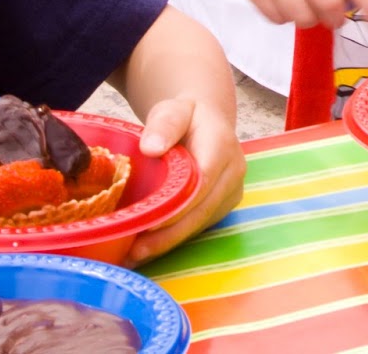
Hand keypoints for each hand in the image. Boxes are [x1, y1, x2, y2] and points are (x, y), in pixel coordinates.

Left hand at [126, 96, 245, 266]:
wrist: (205, 120)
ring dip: (169, 241)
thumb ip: (164, 124)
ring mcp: (232, 190)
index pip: (202, 182)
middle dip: (169, 235)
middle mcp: (234, 171)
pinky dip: (174, 237)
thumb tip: (151, 147)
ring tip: (134, 256)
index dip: (177, 206)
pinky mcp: (224, 203)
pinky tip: (148, 247)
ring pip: (202, 222)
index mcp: (222, 146)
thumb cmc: (186, 116)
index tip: (147, 223)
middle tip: (133, 253)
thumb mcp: (172, 110)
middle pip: (203, 210)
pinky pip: (200, 224)